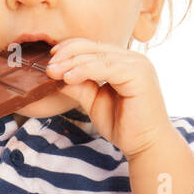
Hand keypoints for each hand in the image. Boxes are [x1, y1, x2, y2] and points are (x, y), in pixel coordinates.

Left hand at [45, 39, 173, 158]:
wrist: (146, 146)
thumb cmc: (125, 127)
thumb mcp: (95, 103)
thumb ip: (80, 87)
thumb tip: (56, 76)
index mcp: (124, 62)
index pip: (94, 48)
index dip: (70, 50)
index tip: (50, 58)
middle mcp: (133, 59)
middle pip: (94, 47)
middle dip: (67, 55)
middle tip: (47, 66)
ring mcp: (138, 64)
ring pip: (98, 56)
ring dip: (72, 63)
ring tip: (52, 72)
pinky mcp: (139, 74)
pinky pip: (106, 67)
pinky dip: (84, 70)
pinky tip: (68, 78)